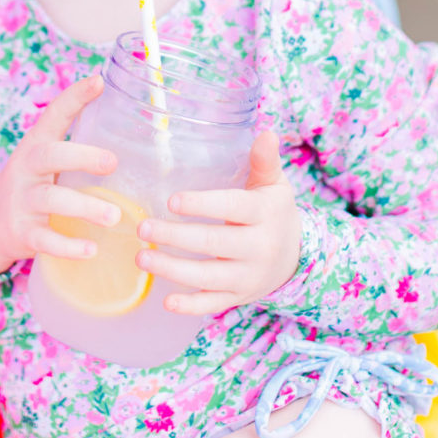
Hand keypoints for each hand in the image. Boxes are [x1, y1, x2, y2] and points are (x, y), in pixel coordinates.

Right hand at [0, 76, 119, 275]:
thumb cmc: (33, 184)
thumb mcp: (44, 158)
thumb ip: (75, 147)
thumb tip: (130, 135)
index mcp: (37, 145)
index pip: (54, 114)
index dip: (75, 96)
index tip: (98, 80)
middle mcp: (27, 169)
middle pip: (49, 156)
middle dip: (81, 156)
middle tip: (111, 162)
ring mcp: (22, 201)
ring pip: (51, 200)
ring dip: (85, 207)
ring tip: (114, 216)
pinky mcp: (22, 232)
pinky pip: (45, 240)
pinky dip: (68, 246)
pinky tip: (90, 249)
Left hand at [136, 129, 301, 316]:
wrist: (296, 256)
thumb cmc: (273, 211)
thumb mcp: (274, 184)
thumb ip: (265, 160)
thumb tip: (266, 132)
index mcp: (264, 213)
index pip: (232, 207)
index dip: (203, 205)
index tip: (172, 201)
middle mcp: (258, 247)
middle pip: (215, 243)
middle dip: (176, 237)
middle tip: (143, 227)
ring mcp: (248, 276)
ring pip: (209, 276)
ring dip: (173, 269)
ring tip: (142, 257)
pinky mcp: (239, 297)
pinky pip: (214, 304)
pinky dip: (190, 306)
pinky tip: (166, 300)